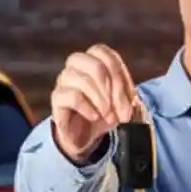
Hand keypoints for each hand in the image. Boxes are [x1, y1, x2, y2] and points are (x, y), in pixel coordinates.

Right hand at [50, 44, 136, 162]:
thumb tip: (132, 101)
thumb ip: (127, 96)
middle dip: (112, 86)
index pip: (105, 55)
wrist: (84, 136)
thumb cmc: (103, 114)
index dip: (120, 74)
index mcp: (92, 61)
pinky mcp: (57, 100)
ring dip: (100, 100)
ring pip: (81, 79)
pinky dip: (87, 108)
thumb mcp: (121, 103)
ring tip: (109, 116)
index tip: (131, 97)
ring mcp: (64, 82)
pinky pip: (71, 96)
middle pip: (94, 63)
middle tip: (120, 109)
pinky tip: (95, 117)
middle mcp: (75, 67)